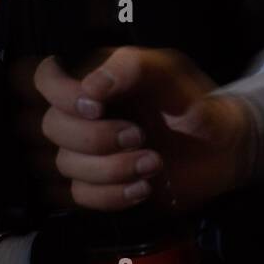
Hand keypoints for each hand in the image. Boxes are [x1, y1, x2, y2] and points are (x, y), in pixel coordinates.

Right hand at [34, 47, 255, 211]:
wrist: (219, 148)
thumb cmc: (192, 103)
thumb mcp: (168, 73)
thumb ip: (130, 67)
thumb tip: (89, 87)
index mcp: (93, 80)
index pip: (44, 78)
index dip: (60, 94)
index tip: (95, 106)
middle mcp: (82, 114)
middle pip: (51, 127)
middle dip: (95, 137)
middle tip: (139, 135)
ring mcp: (87, 152)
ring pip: (65, 166)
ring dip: (111, 169)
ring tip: (153, 162)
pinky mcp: (97, 184)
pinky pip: (81, 196)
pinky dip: (112, 195)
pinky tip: (143, 187)